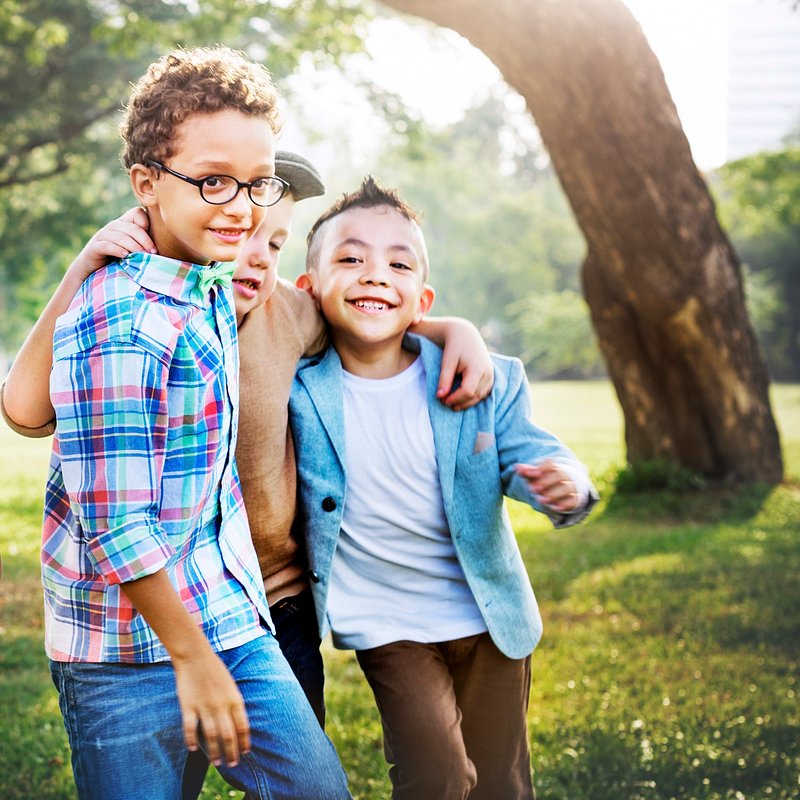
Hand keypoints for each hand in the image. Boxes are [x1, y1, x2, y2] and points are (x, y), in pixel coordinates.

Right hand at [70, 207, 153, 280]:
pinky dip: (117, 249)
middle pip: (132, 227)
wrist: (93, 270)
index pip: (137, 213)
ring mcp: (102, 235)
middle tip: (154, 254)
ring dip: (134, 247)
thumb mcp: (135, 250)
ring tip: (143, 257)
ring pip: (120, 236)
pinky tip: (125, 256)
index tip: (154, 244)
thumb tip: (172, 245)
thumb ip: (147, 244)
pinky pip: (107, 245)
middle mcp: (113, 226)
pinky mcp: (95, 247)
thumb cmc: (120, 261)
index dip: (147, 224)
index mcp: (125, 224)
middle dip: (145, 240)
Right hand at [172, 648, 249, 767]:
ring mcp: (205, 706)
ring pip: (211, 735)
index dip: (244, 741)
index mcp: (234, 699)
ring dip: (214, 751)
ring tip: (216, 762)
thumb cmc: (214, 670)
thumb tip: (235, 724)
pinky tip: (193, 749)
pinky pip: (190, 728)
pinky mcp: (189, 706)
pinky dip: (191, 740)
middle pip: (228, 735)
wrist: (195, 656)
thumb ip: (232, 704)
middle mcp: (221, 705)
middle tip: (232, 764)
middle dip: (231, 752)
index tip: (245, 752)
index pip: (243, 726)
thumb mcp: (230, 686)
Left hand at [435, 321, 493, 410]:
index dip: (455, 398)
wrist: (466, 335)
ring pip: (479, 397)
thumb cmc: (455, 346)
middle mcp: (487, 373)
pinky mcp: (491, 378)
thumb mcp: (447, 361)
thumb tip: (440, 396)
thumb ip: (444, 379)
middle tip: (444, 402)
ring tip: (452, 403)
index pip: (467, 391)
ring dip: (466, 402)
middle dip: (459, 402)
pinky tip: (461, 399)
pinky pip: (483, 393)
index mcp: (477, 368)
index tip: (442, 400)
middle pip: (474, 396)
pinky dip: (472, 398)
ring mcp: (491, 376)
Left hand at [515, 459, 580, 512]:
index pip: (550, 464)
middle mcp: (564, 476)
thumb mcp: (535, 476)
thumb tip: (517, 467)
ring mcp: (571, 486)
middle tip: (533, 488)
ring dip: (554, 494)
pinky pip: (573, 500)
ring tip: (541, 500)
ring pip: (567, 488)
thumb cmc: (545, 480)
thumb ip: (527, 472)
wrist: (563, 487)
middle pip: (559, 475)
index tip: (531, 474)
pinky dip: (565, 504)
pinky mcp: (574, 499)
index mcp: (554, 467)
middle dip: (546, 482)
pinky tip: (555, 508)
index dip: (541, 468)